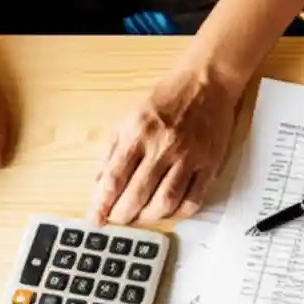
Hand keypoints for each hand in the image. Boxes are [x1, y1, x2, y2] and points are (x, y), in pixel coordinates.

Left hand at [88, 66, 238, 224]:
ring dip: (150, 217)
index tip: (95, 219)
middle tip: (118, 220)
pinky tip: (169, 211)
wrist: (206, 83)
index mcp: (137, 133)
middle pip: (138, 195)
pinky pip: (194, 199)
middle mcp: (162, 146)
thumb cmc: (166, 99)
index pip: (114, 178)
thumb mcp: (128, 117)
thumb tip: (99, 183)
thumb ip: (112, 150)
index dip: (102, 204)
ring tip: (141, 217)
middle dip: (123, 215)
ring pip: (166, 202)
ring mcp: (188, 157)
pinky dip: (179, 213)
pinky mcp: (208, 164)